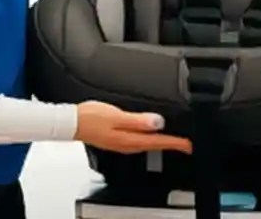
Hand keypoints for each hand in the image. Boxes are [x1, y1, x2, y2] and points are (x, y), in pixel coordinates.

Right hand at [74, 101, 191, 154]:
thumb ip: (139, 120)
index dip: (176, 143)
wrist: (71, 123)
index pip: (158, 142)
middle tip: (186, 144)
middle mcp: (127, 144)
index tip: (188, 144)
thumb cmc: (90, 118)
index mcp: (129, 139)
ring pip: (148, 144)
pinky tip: (150, 134)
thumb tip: (158, 122)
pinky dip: (149, 139)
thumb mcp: (117, 116)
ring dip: (162, 142)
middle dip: (172, 144)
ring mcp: (122, 143)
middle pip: (156, 145)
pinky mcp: (117, 139)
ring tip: (173, 140)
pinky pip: (139, 141)